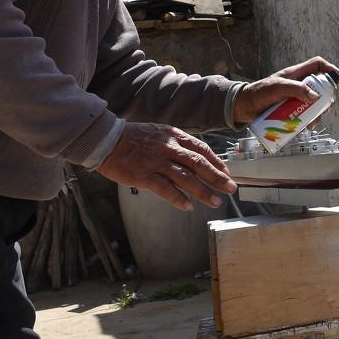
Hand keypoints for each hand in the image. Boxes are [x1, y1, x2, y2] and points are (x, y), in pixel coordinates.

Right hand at [97, 122, 234, 210]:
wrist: (106, 139)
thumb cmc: (133, 138)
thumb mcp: (159, 133)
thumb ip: (176, 143)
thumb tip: (195, 156)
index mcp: (174, 136)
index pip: (201, 149)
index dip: (216, 162)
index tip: (227, 173)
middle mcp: (169, 148)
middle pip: (199, 164)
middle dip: (217, 177)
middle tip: (231, 189)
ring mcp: (157, 162)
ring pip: (186, 178)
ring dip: (203, 191)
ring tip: (215, 202)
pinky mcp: (144, 175)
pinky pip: (165, 189)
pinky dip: (178, 198)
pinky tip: (189, 206)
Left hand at [233, 56, 338, 123]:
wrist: (243, 107)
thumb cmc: (258, 93)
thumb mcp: (277, 88)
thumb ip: (296, 90)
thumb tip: (316, 97)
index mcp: (295, 74)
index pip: (317, 65)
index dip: (329, 69)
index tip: (338, 80)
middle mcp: (297, 84)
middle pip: (320, 87)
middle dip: (326, 99)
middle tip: (325, 109)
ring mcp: (294, 97)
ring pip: (314, 103)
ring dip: (317, 114)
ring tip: (311, 124)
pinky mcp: (290, 110)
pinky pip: (305, 114)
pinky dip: (308, 121)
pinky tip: (305, 128)